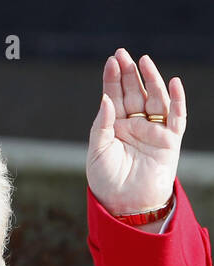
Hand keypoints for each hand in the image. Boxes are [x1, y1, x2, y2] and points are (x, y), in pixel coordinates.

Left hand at [88, 49, 184, 221]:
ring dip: (151, 79)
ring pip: (154, 99)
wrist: (125, 203)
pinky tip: (172, 83)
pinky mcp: (169, 139)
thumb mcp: (97, 151)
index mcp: (114, 126)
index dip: (113, 79)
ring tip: (144, 61)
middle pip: (134, 92)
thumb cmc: (107, 180)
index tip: (111, 61)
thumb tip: (105, 99)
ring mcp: (153, 130)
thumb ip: (101, 125)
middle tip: (123, 54)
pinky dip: (176, 99)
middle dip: (129, 73)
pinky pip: (176, 116)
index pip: (114, 97)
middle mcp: (134, 124)